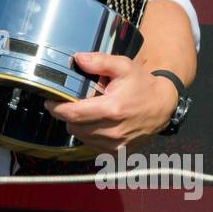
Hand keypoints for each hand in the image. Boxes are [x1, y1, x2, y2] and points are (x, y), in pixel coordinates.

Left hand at [43, 52, 178, 153]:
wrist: (163, 105)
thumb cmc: (142, 85)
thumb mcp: (123, 66)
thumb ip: (99, 62)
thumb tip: (77, 59)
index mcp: (111, 109)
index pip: (73, 114)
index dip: (57, 108)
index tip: (49, 101)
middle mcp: (113, 131)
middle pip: (74, 127)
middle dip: (68, 115)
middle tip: (74, 102)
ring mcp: (116, 144)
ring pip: (81, 137)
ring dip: (79, 125)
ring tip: (90, 111)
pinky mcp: (118, 152)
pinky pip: (92, 145)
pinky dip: (90, 135)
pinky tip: (98, 123)